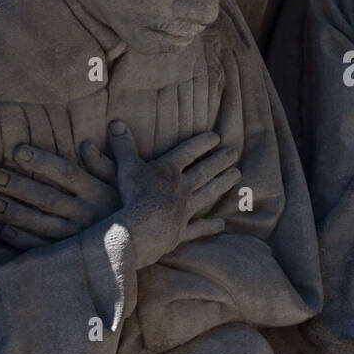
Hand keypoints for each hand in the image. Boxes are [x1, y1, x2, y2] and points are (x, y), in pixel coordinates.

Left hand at [0, 140, 121, 249]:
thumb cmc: (129, 206)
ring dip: (16, 214)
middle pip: (49, 198)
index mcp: (99, 192)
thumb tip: (86, 143)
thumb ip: (105, 162)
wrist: (143, 244)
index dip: (42, 161)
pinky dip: (24, 242)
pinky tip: (5, 231)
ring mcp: (80, 237)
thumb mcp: (126, 182)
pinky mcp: (73, 256)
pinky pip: (45, 250)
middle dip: (20, 187)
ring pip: (43, 224)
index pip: (67, 172)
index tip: (18, 150)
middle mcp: (89, 214)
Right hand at [107, 122, 240, 266]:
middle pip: (204, 171)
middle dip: (219, 160)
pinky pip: (198, 228)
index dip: (201, 143)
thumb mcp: (126, 167)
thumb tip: (116, 123)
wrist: (140, 230)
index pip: (188, 152)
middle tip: (234, 153)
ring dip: (222, 184)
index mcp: (169, 171)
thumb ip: (123, 146)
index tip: (216, 136)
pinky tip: (221, 225)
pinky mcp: (181, 230)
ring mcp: (184, 210)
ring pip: (207, 194)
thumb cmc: (133, 196)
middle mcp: (182, 188)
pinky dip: (209, 226)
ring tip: (237, 175)